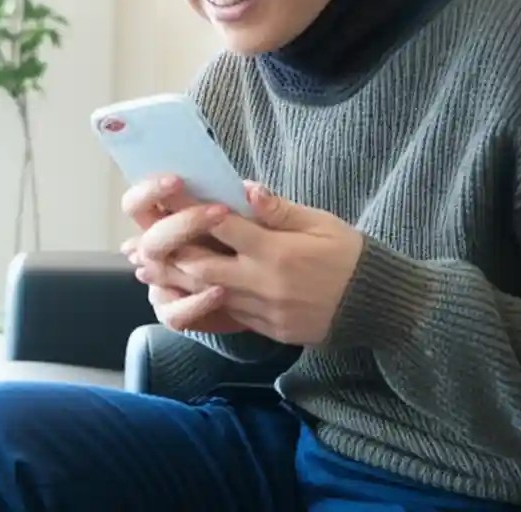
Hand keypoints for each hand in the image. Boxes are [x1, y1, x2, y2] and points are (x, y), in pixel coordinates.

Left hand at [139, 182, 365, 345]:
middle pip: (201, 267)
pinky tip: (184, 292)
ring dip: (178, 281)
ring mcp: (263, 311)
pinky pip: (227, 316)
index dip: (192, 209)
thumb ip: (280, 210)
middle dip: (171, 253)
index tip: (169, 195)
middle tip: (144, 241)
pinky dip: (202, 302)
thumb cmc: (350, 256)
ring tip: (151, 268)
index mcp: (276, 252)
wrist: (376, 305)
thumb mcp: (321, 223)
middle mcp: (263, 283)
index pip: (222, 225)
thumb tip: (246, 190)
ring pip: (208, 295)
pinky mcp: (267, 329)